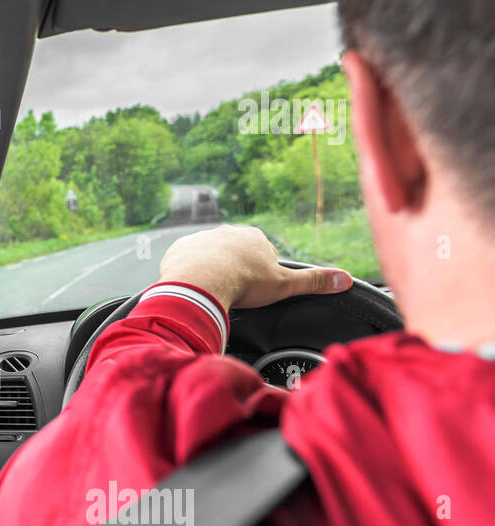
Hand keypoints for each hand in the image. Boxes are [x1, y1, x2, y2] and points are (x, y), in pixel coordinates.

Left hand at [158, 225, 351, 310]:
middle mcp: (227, 233)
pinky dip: (189, 273)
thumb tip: (345, 280)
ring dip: (212, 271)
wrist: (201, 282)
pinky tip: (193, 287)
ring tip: (213, 292)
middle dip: (236, 270)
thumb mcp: (284, 284)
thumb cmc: (244, 283)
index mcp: (254, 237)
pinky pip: (186, 261)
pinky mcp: (180, 249)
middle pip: (235, 253)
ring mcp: (202, 239)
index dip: (260, 273)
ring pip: (209, 256)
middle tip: (234, 292)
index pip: (262, 253)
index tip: (255, 287)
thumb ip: (314, 281)